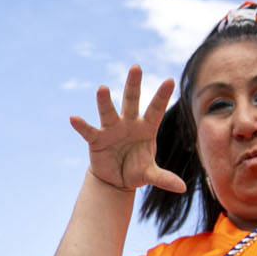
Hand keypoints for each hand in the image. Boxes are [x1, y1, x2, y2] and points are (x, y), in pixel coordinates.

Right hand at [69, 66, 185, 193]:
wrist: (115, 180)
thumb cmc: (136, 170)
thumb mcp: (149, 175)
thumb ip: (163, 178)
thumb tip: (182, 188)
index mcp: (146, 128)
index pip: (156, 110)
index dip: (162, 96)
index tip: (170, 80)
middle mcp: (129, 123)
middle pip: (131, 101)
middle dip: (133, 85)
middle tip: (136, 67)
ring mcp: (112, 129)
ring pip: (109, 112)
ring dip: (105, 101)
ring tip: (102, 88)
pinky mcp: (97, 139)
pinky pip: (88, 130)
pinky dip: (81, 125)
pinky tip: (74, 118)